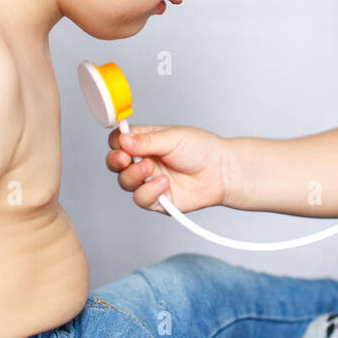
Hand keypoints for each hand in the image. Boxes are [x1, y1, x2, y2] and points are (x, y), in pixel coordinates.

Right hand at [105, 124, 229, 214]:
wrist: (222, 171)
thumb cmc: (202, 149)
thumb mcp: (173, 138)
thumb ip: (147, 141)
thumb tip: (123, 139)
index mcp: (145, 141)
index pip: (119, 141)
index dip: (117, 142)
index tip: (123, 142)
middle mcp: (144, 160)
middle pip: (116, 163)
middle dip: (116, 160)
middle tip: (125, 158)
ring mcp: (149, 180)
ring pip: (125, 182)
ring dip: (133, 175)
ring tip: (150, 168)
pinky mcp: (157, 199)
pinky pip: (141, 198)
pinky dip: (149, 190)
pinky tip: (163, 183)